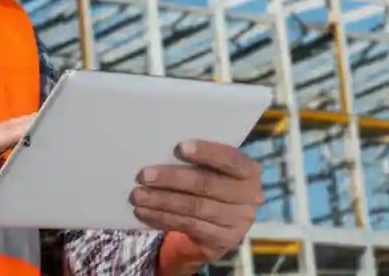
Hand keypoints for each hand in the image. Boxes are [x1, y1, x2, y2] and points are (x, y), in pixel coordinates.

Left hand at [130, 139, 262, 267]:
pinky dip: (162, 218)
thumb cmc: (211, 183)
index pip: (230, 159)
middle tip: (143, 175)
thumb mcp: (213, 169)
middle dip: (172, 179)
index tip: (179, 147)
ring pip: (194, 208)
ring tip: (137, 195)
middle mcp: (250, 196)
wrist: (221, 224)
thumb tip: (158, 149)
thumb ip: (198, 160)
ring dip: (161, 201)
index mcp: (249, 170)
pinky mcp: (222, 240)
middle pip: (207, 185)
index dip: (206, 153)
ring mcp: (238, 222)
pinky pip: (188, 226)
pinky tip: (144, 212)